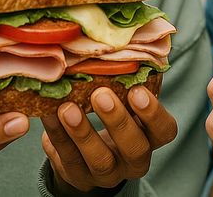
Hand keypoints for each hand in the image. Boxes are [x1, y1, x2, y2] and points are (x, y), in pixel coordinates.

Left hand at [41, 85, 177, 193]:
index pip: (165, 130)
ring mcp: (107, 174)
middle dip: (118, 122)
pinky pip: (68, 159)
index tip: (137, 90)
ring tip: (68, 108)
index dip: (153, 113)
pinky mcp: (79, 178)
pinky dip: (57, 135)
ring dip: (83, 133)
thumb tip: (127, 36)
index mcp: (151, 136)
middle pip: (135, 149)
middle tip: (101, 95)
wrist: (85, 152)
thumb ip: (128, 78)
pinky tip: (48, 114)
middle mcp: (134, 160)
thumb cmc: (111, 111)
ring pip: (100, 161)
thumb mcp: (123, 99)